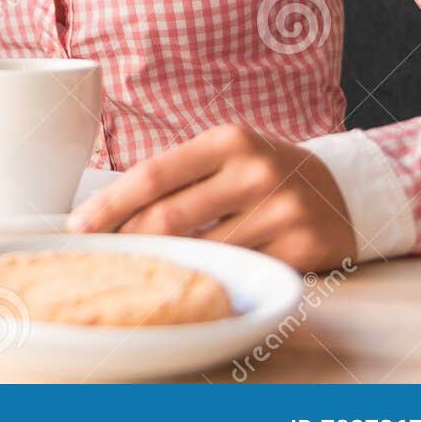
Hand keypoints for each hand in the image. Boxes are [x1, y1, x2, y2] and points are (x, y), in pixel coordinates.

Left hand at [67, 124, 356, 271]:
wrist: (343, 190)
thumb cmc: (262, 173)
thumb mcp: (224, 155)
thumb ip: (176, 176)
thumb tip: (104, 209)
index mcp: (228, 140)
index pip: (154, 174)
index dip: (110, 204)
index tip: (78, 226)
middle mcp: (257, 171)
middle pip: (171, 217)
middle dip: (128, 240)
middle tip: (100, 255)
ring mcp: (284, 211)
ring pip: (203, 251)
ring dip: (167, 265)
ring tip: (142, 271)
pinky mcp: (304, 249)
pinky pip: (239, 272)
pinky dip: (210, 278)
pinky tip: (193, 282)